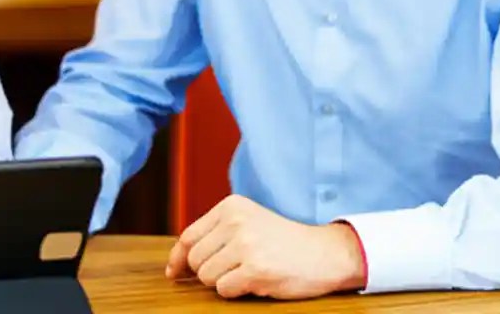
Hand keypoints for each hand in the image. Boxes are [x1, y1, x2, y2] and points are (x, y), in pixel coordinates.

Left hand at [165, 195, 365, 299]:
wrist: (325, 253)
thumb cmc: (284, 242)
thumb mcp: (249, 223)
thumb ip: (216, 234)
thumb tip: (177, 262)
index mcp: (231, 207)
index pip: (189, 236)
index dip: (178, 258)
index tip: (174, 273)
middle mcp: (235, 222)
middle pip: (196, 259)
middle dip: (208, 272)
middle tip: (234, 269)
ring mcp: (246, 245)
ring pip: (207, 277)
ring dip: (223, 282)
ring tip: (247, 273)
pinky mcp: (256, 269)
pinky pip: (224, 290)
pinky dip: (236, 292)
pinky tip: (256, 281)